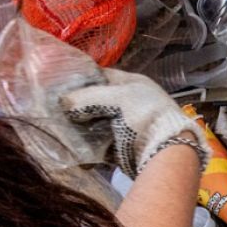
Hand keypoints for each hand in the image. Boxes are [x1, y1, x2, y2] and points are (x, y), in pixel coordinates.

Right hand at [60, 69, 208, 177]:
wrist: (166, 150)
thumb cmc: (143, 115)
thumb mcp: (114, 98)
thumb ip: (86, 97)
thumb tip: (64, 102)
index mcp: (135, 83)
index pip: (105, 76)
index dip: (84, 79)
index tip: (64, 84)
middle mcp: (134, 102)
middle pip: (101, 101)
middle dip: (82, 105)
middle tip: (60, 108)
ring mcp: (132, 124)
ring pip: (101, 122)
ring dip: (86, 125)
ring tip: (65, 126)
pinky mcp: (128, 145)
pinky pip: (105, 142)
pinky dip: (93, 144)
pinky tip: (78, 145)